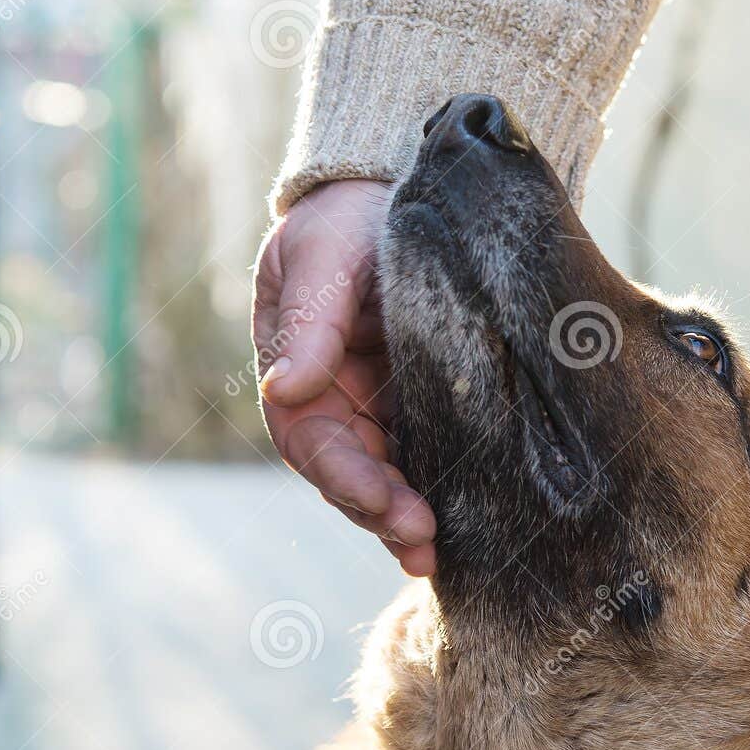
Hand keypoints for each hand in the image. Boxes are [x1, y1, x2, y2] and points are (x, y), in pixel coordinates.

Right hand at [252, 179, 436, 576]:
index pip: (311, 440)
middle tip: (421, 542)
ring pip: (387, 478)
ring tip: (436, 555)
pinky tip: (466, 526)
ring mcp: (378, 408)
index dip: (344, 478)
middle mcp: (335, 402)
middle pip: (350, 475)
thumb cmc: (344, 219)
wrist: (391, 193)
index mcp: (297, 373)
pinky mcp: (423, 406)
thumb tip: (283, 391)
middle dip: (381, 513)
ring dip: (405, 519)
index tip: (380, 502)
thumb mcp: (324, 256)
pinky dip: (440, 491)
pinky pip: (428, 458)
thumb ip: (310, 322)